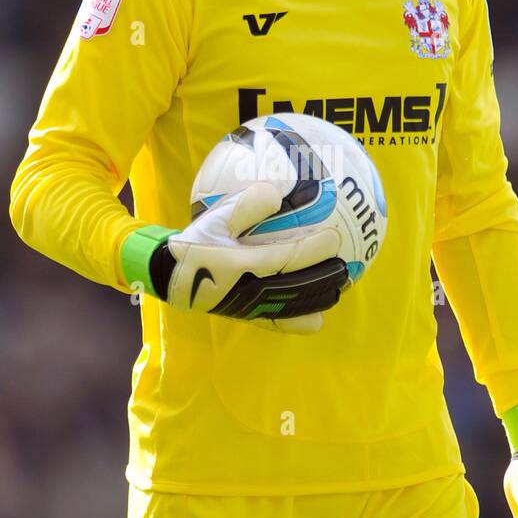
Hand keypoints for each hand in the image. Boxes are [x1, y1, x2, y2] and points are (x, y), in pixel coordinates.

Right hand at [153, 180, 347, 333]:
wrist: (172, 276)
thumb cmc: (197, 242)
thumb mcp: (215, 218)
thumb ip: (245, 205)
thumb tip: (274, 193)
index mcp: (243, 263)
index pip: (288, 257)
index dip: (314, 249)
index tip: (335, 238)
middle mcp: (251, 289)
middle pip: (299, 287)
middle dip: (325, 277)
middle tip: (346, 267)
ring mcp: (251, 307)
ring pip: (294, 308)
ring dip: (319, 298)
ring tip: (338, 289)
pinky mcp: (248, 318)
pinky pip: (279, 324)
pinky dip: (300, 321)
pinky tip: (315, 315)